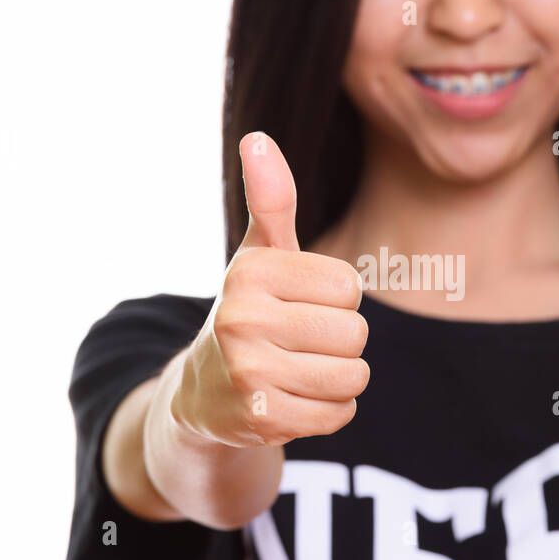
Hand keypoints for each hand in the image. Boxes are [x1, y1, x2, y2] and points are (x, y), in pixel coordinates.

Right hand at [171, 132, 368, 448]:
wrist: (203, 395)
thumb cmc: (250, 312)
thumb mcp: (258, 256)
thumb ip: (270, 201)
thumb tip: (258, 138)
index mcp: (249, 274)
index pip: (349, 287)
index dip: (336, 299)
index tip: (299, 305)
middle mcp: (242, 321)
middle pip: (355, 333)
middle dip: (339, 341)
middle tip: (299, 344)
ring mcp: (249, 376)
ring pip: (352, 376)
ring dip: (338, 378)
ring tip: (299, 372)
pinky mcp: (263, 421)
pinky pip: (340, 413)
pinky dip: (328, 411)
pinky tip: (294, 400)